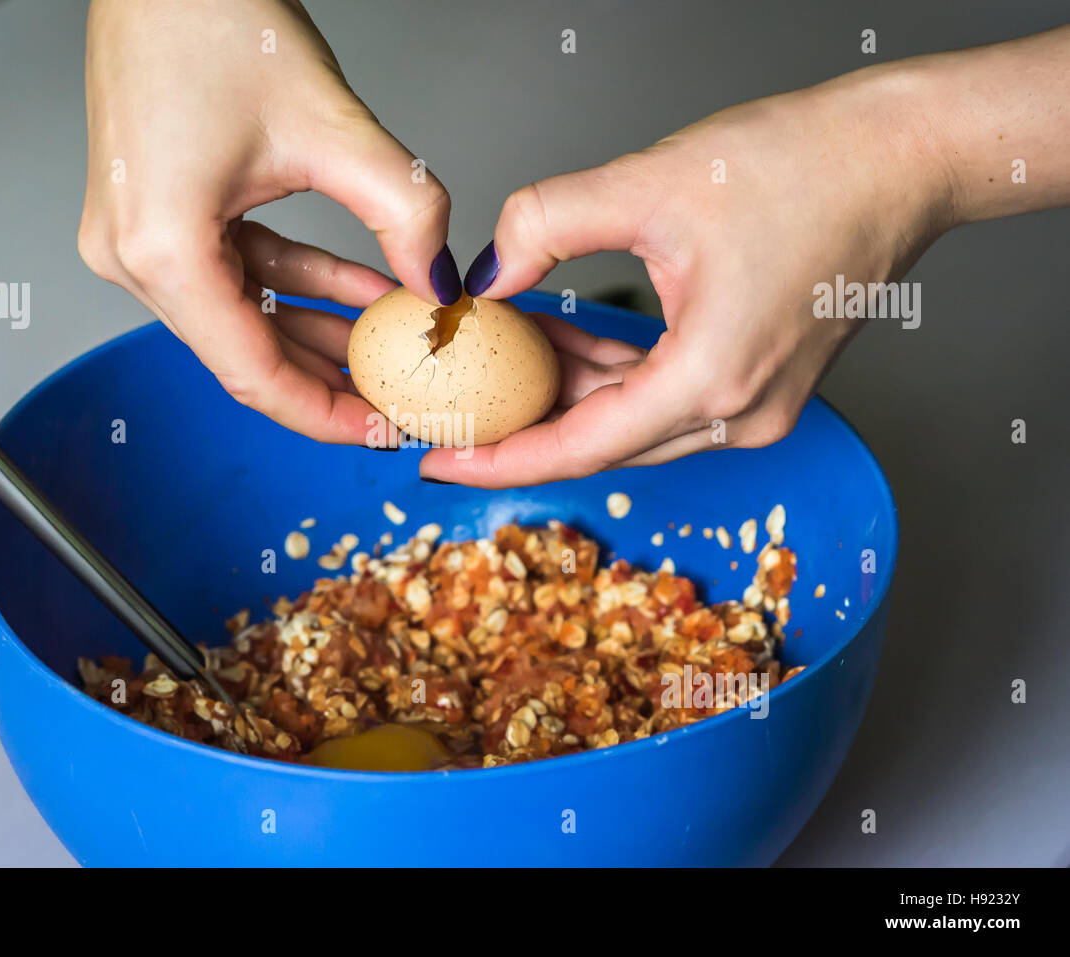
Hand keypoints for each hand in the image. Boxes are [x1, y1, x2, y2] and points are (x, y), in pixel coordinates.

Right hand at [77, 0, 458, 444]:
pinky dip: (297, 281)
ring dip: (320, 327)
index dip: (325, 413)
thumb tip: (438, 282)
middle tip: (398, 399)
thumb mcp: (332, 127)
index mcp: (161, 249)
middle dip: (331, 376)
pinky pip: (237, 271)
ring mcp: (137, 236)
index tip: (382, 430)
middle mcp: (132, 255)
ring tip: (393, 345)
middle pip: (247, 352)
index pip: (252, 374)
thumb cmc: (211, 15)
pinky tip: (360, 289)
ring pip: (246, 315)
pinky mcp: (156, 214)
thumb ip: (402, 213)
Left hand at [422, 66, 958, 486]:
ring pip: (634, 420)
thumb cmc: (808, 167)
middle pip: (604, 440)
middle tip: (454, 408)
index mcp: (712, 381)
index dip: (501, 458)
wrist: (902, 156)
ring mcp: (760, 403)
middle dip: (525, 421)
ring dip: (568, 390)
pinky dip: (614, 375)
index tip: (440, 461)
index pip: (580, 445)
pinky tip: (567, 341)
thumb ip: (547, 226)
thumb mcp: (649, 184)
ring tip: (504, 352)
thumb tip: (487, 273)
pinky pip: (667, 397)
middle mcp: (742, 412)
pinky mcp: (765, 381)